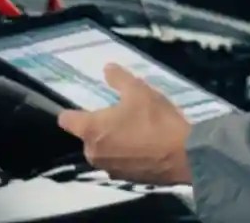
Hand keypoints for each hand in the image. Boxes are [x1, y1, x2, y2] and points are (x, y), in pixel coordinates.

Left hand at [56, 63, 193, 184]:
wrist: (183, 155)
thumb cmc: (155, 120)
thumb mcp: (139, 91)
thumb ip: (119, 79)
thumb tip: (107, 68)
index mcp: (91, 130)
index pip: (66, 120)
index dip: (72, 112)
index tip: (83, 106)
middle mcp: (93, 153)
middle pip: (86, 136)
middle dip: (98, 127)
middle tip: (119, 115)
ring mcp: (109, 169)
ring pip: (103, 150)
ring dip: (113, 142)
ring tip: (134, 130)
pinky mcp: (125, 179)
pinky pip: (118, 162)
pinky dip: (125, 155)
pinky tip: (143, 146)